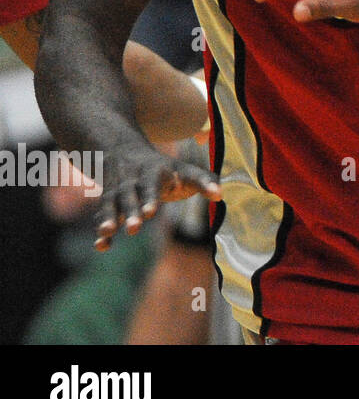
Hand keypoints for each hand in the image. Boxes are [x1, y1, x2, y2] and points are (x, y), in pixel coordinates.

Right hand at [95, 140, 219, 251]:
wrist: (122, 152)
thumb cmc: (165, 169)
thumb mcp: (185, 170)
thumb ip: (203, 181)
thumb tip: (219, 196)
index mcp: (152, 173)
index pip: (152, 185)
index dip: (151, 197)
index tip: (151, 212)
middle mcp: (132, 182)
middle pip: (129, 195)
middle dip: (131, 211)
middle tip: (135, 227)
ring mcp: (117, 192)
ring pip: (111, 204)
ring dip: (109, 218)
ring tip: (108, 232)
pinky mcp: (106, 204)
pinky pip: (101, 216)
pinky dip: (100, 231)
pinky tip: (101, 246)